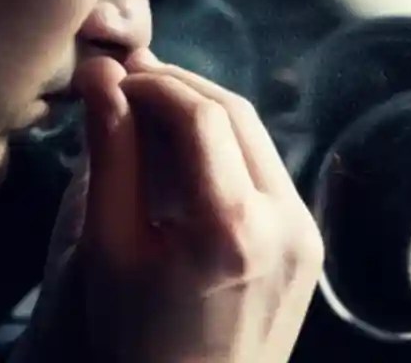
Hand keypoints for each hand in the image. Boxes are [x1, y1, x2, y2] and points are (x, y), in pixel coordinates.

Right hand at [14, 52, 323, 362]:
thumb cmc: (133, 341)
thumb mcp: (107, 248)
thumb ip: (109, 155)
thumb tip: (100, 75)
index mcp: (234, 226)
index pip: (201, 115)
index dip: (155, 83)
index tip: (113, 78)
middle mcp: (286, 221)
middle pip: (237, 116)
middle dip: (181, 88)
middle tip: (129, 79)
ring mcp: (307, 234)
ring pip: (257, 140)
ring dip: (204, 115)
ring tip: (149, 110)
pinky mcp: (310, 246)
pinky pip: (267, 175)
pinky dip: (226, 152)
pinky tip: (184, 155)